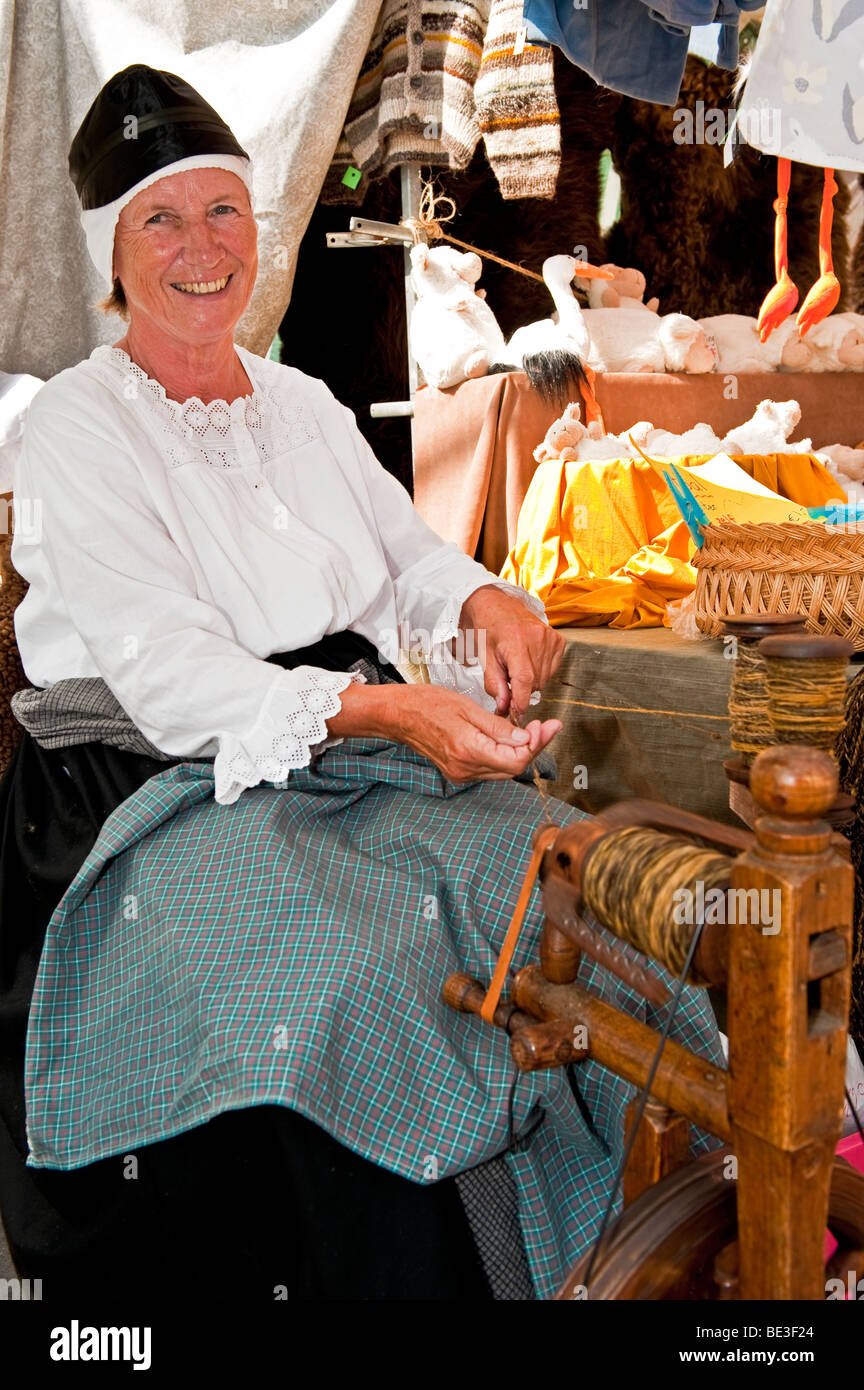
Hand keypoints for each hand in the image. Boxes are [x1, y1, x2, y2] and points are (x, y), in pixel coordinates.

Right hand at [393, 684, 561, 782]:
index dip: (536, 744)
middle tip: (545, 726)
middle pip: (513, 768)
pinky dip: (504, 755)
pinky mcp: (458, 772)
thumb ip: (498, 728)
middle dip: (533, 747)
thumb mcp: (468, 708)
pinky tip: (509, 739)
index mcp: (468, 751)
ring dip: (520, 752)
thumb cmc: (427, 705)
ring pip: (503, 770)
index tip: (548, 726)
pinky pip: (490, 768)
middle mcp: (465, 769)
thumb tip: (526, 739)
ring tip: (531, 730)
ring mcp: (461, 774)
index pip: (516, 760)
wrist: (399, 715)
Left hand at [459, 585, 565, 721]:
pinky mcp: (559, 640)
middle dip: (521, 688)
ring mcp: (550, 638)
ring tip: (517, 665)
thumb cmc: (488, 629)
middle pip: (534, 682)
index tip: (517, 713)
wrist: (498, 605)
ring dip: (531, 680)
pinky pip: (552, 670)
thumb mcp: (484, 657)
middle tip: (508, 676)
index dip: (521, 701)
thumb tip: (504, 707)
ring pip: (544, 679)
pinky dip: (540, 671)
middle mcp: (537, 637)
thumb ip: (494, 684)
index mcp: (515, 640)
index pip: (524, 679)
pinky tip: (529, 660)